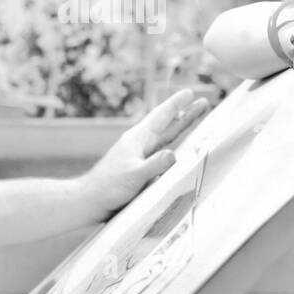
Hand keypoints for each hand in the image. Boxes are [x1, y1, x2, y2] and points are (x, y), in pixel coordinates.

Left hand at [81, 89, 209, 220]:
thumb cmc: (109, 187)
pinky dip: (173, 145)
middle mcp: (140, 144)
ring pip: (166, 137)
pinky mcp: (140, 167)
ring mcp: (140, 155)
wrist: (90, 200)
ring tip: (195, 117)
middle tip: (203, 102)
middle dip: (186, 113)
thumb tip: (173, 155)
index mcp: (138, 139)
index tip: (190, 93)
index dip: (176, 105)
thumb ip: (154, 166)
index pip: (161, 117)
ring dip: (181, 127)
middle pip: (168, 125)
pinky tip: (177, 148)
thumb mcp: (134, 175)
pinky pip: (162, 152)